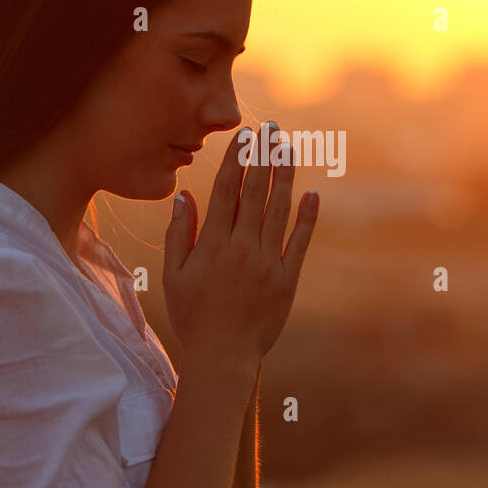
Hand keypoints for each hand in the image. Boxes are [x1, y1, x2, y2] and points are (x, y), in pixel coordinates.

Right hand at [163, 122, 317, 376]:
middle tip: (271, 129)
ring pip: (278, 210)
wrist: (222, 357)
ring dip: (285, 176)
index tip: (244, 136)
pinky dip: (307, 217)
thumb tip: (185, 195)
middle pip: (255, 192)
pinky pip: (299, 242)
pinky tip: (313, 194)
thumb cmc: (192, 316)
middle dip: (263, 156)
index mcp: (212, 245)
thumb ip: (179, 234)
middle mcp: (241, 248)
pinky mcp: (286, 279)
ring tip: (289, 149)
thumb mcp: (174, 275)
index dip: (236, 160)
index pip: (226, 191)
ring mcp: (266, 263)